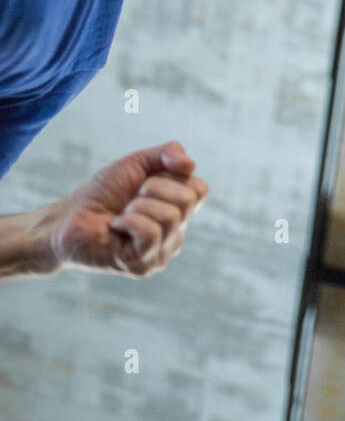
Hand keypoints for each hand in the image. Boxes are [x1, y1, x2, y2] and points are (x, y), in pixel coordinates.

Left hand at [46, 141, 207, 277]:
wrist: (68, 217)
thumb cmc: (103, 193)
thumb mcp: (138, 163)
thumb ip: (168, 154)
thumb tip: (190, 165)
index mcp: (179, 212)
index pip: (199, 189)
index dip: (172, 175)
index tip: (146, 180)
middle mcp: (176, 235)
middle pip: (188, 200)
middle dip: (154, 188)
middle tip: (131, 198)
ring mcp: (161, 253)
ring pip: (170, 216)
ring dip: (138, 206)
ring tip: (121, 215)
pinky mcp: (142, 266)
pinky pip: (150, 233)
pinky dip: (129, 221)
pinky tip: (116, 227)